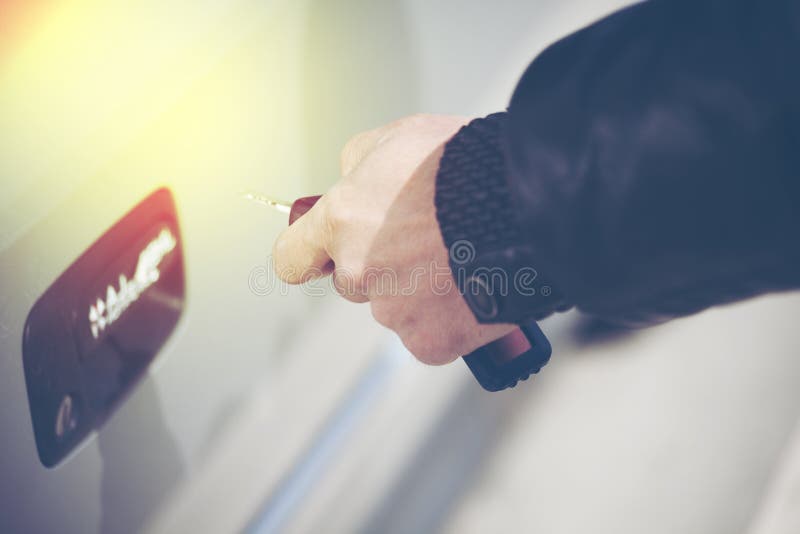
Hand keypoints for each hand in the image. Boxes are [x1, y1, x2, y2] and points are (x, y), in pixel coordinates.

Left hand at [272, 114, 513, 364]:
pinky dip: (448, 318)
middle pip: (354, 282)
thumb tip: (348, 181)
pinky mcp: (430, 341)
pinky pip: (430, 334)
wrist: (525, 204)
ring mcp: (394, 312)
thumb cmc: (465, 165)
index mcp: (341, 222)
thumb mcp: (398, 137)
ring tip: (459, 259)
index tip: (320, 258)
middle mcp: (359, 273)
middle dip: (380, 266)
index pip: (292, 259)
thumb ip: (358, 163)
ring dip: (418, 291)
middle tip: (425, 241)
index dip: (308, 256)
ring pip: (395, 308)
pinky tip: (471, 288)